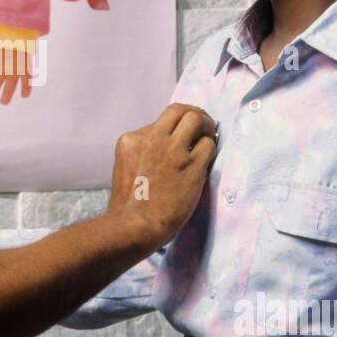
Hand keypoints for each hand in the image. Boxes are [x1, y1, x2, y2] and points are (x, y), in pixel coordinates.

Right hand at [107, 103, 216, 246]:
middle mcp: (151, 139)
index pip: (158, 123)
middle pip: (177, 110)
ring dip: (207, 125)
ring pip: (195, 119)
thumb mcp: (125, 169)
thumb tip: (164, 149)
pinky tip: (209, 157)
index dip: (172, 129)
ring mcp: (172, 151)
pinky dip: (211, 149)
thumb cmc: (128, 207)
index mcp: (130, 141)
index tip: (181, 136)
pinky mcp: (191, 166)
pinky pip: (208, 145)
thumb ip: (142, 154)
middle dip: (193, 113)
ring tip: (211, 135)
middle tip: (202, 124)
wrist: (134, 227)